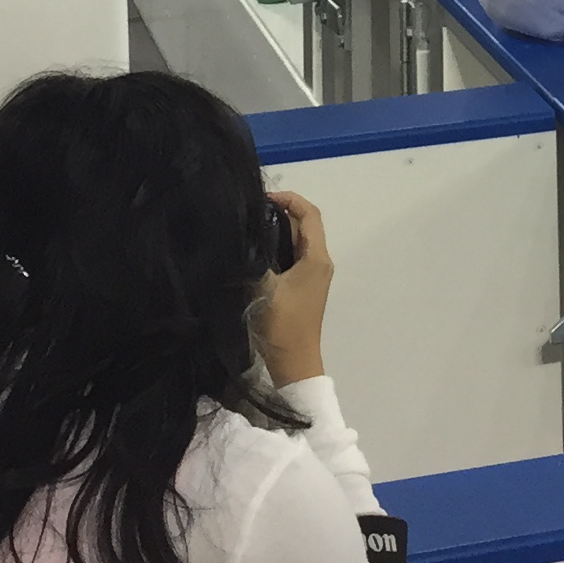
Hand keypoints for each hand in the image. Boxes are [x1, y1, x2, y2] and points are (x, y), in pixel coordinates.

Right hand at [253, 190, 332, 386]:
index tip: (262, 197)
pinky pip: (292, 257)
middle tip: (249, 212)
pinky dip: (276, 249)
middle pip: (303, 225)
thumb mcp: (263, 288)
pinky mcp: (303, 288)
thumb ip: (256, 257)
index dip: (289, 199)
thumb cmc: (282, 326)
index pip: (309, 214)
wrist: (293, 365)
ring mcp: (312, 276)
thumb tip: (244, 234)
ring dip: (276, 231)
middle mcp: (319, 262)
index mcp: (317, 258)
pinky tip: (253, 253)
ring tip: (247, 229)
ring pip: (296, 242)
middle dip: (279, 213)